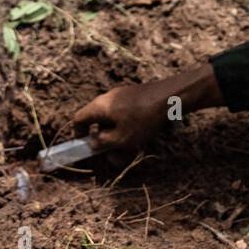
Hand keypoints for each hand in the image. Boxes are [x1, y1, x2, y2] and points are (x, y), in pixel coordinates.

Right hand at [70, 62, 223, 154]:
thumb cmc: (143, 119)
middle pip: (97, 120)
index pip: (78, 118)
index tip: (86, 145)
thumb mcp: (121, 138)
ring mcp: (121, 95)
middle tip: (112, 153)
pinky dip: (127, 127)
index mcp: (99, 107)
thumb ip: (104, 143)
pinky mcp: (135, 96)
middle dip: (104, 139)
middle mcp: (107, 98)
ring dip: (117, 135)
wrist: (169, 97)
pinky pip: (124, 114)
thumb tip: (94, 144)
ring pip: (113, 119)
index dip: (78, 133)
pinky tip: (140, 138)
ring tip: (129, 149)